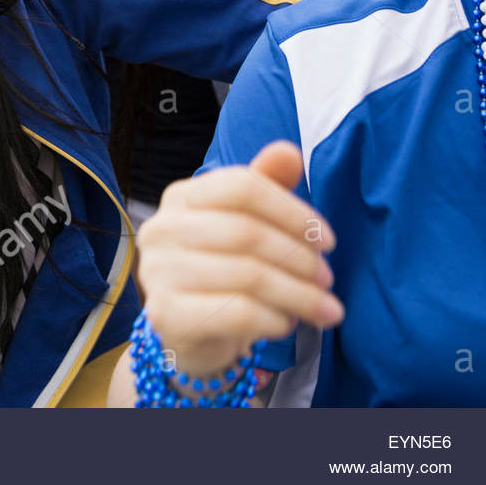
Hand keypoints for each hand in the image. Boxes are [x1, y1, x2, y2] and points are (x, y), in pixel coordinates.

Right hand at [136, 141, 343, 376]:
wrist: (188, 333)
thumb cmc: (222, 270)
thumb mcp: (246, 223)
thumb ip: (266, 186)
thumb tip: (289, 151)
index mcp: (180, 197)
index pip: (241, 186)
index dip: (293, 210)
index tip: (327, 240)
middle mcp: (161, 229)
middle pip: (247, 232)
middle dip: (300, 258)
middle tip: (327, 279)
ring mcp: (158, 272)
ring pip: (247, 275)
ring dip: (299, 294)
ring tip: (325, 308)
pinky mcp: (167, 315)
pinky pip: (237, 313)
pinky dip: (275, 320)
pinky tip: (287, 324)